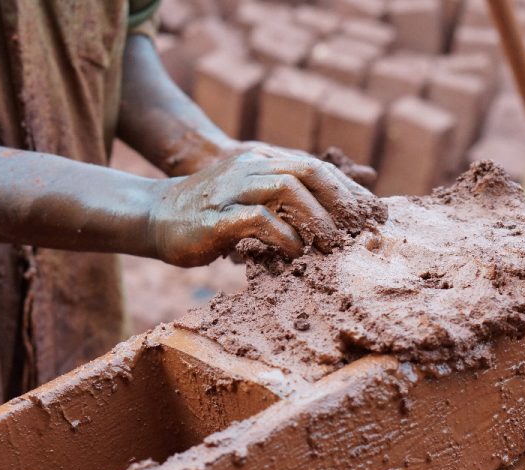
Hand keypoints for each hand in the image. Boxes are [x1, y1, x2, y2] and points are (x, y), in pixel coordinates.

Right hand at [148, 145, 371, 266]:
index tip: (370, 212)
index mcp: (260, 161)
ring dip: (316, 218)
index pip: (314, 166)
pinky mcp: (217, 216)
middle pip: (307, 170)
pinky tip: (295, 252)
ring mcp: (232, 189)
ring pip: (286, 189)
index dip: (347, 188)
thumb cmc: (208, 213)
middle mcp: (249, 167)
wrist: (154, 215)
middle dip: (340, 198)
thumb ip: (282, 203)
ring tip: (331, 244)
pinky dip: (284, 236)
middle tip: (358, 228)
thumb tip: (325, 223)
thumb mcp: (248, 198)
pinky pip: (259, 219)